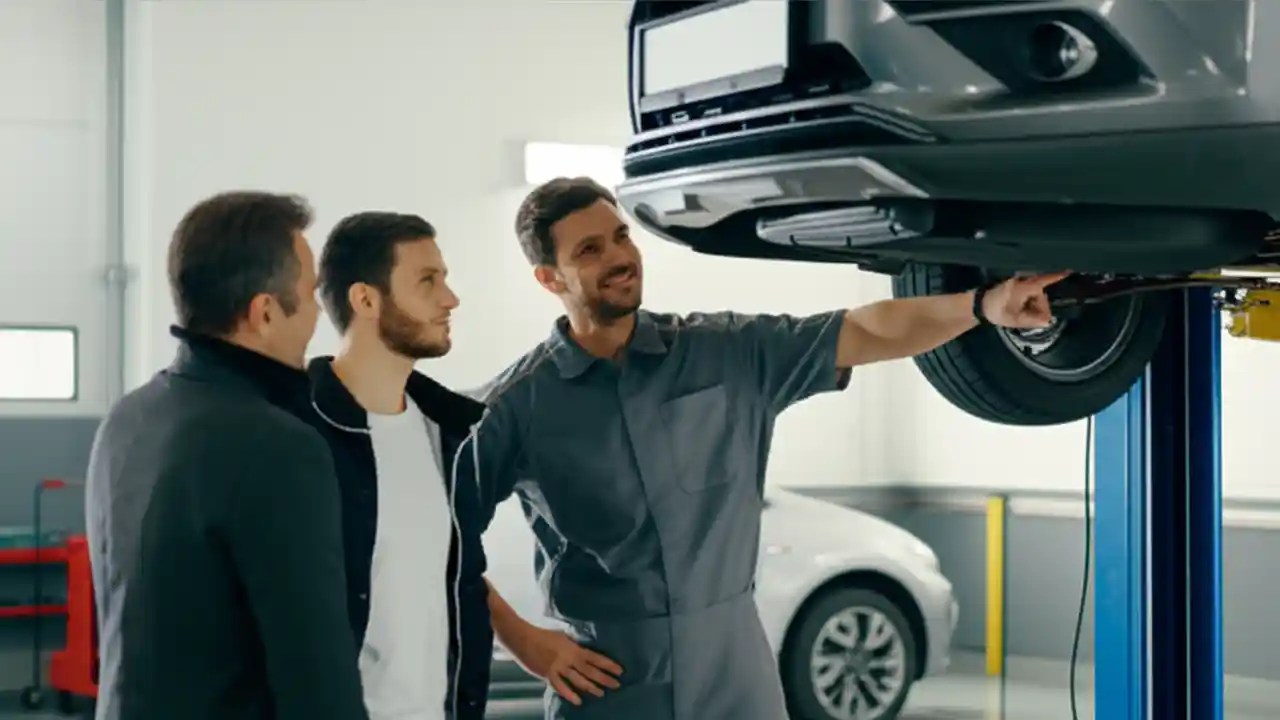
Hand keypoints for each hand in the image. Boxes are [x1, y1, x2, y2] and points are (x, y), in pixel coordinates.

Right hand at [507, 625, 622, 705]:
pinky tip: (578, 701)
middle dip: (604, 678)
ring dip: (590, 687)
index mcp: (573, 647)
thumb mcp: (562, 636)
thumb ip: (573, 644)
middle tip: (617, 685)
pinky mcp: (547, 674)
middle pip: (589, 670)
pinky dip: (569, 694)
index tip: (620, 670)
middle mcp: (568, 658)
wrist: (522, 637)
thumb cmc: (542, 635)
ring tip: (601, 693)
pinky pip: (560, 686)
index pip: (595, 657)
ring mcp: (558, 666)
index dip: (608, 664)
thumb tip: (583, 648)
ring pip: (578, 679)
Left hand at [980, 271, 1071, 328]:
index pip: (1045, 279)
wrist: (979, 304)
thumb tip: (1047, 321)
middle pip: (1041, 294)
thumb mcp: (1015, 319)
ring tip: (1020, 315)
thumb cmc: (996, 310)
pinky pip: (1030, 294)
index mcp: (1024, 286)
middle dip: (1039, 308)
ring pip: (1036, 295)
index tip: (1070, 271)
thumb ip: (1033, 320)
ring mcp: (1020, 281)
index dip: (1057, 275)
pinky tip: (1020, 310)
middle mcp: (1024, 280)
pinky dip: (1029, 303)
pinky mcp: (1017, 284)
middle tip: (1030, 320)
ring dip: (1033, 306)